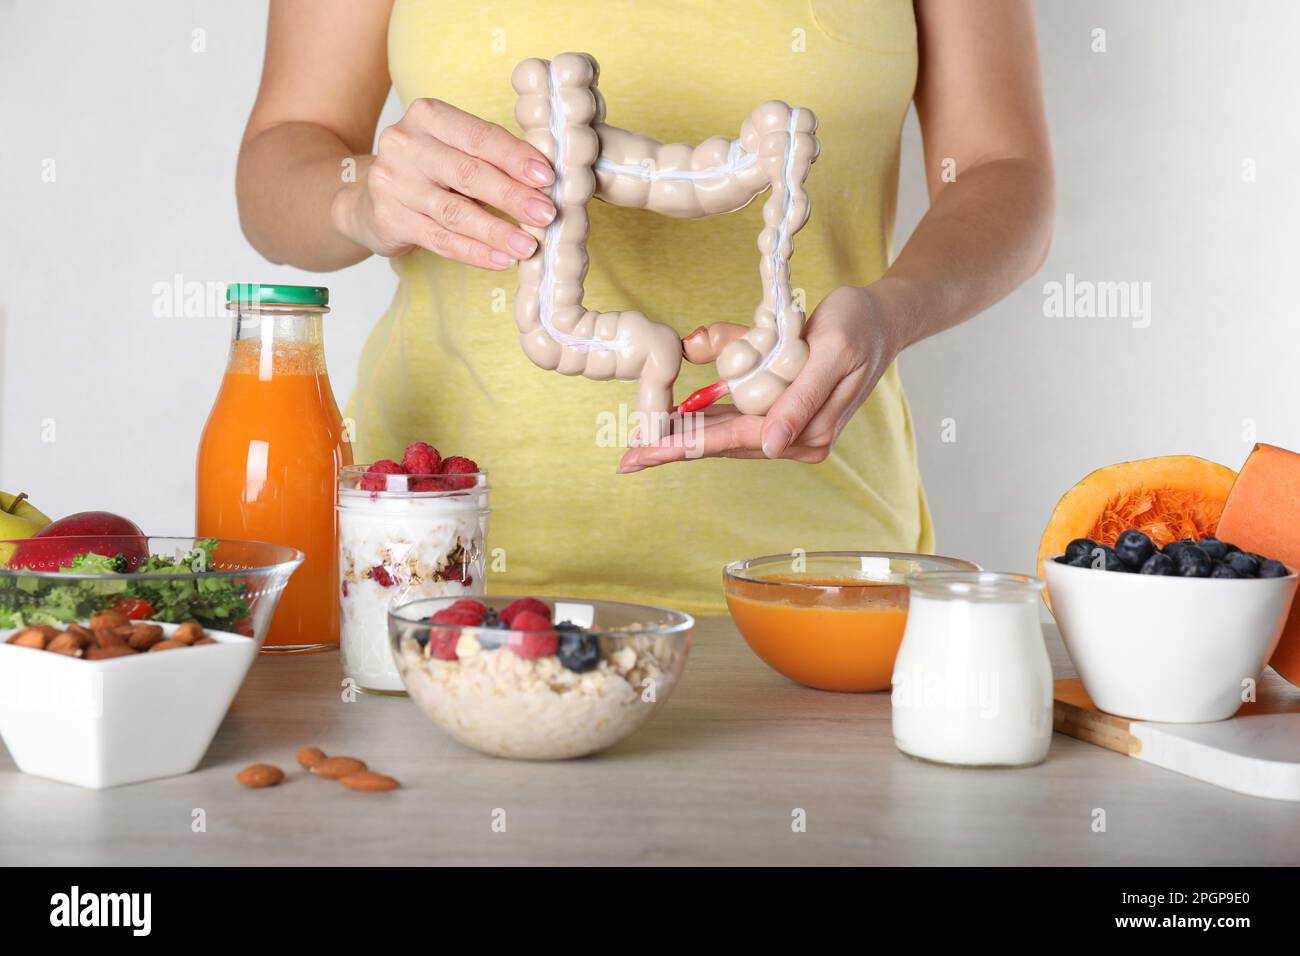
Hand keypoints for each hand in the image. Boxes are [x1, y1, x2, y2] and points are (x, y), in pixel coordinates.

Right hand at [332, 98, 557, 269]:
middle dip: (512, 196)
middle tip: (546, 214)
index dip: (515, 157)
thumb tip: (545, 182)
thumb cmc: (429, 170)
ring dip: (497, 231)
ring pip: (455, 212)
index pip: (479, 136)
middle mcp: (406, 144)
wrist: (368, 197)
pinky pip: (440, 240)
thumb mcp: (453, 149)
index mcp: (428, 116)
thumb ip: (491, 157)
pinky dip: (475, 252)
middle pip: (468, 173)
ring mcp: (393, 182)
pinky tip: (501, 260)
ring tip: (528, 246)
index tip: (547, 177)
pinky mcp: (389, 218)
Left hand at [618, 285, 906, 471]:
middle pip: (723, 445)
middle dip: (674, 450)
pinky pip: (735, 421)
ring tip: (640, 448)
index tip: (647, 452)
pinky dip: (703, 422)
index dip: (686, 445)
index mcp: (807, 430)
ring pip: (724, 437)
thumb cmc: (857, 327)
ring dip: (683, 440)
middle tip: (628, 460)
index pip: (734, 439)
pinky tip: (673, 424)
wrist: (883, 318)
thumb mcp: (831, 353)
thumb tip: (770, 445)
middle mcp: (796, 438)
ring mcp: (789, 430)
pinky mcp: (783, 415)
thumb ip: (801, 399)